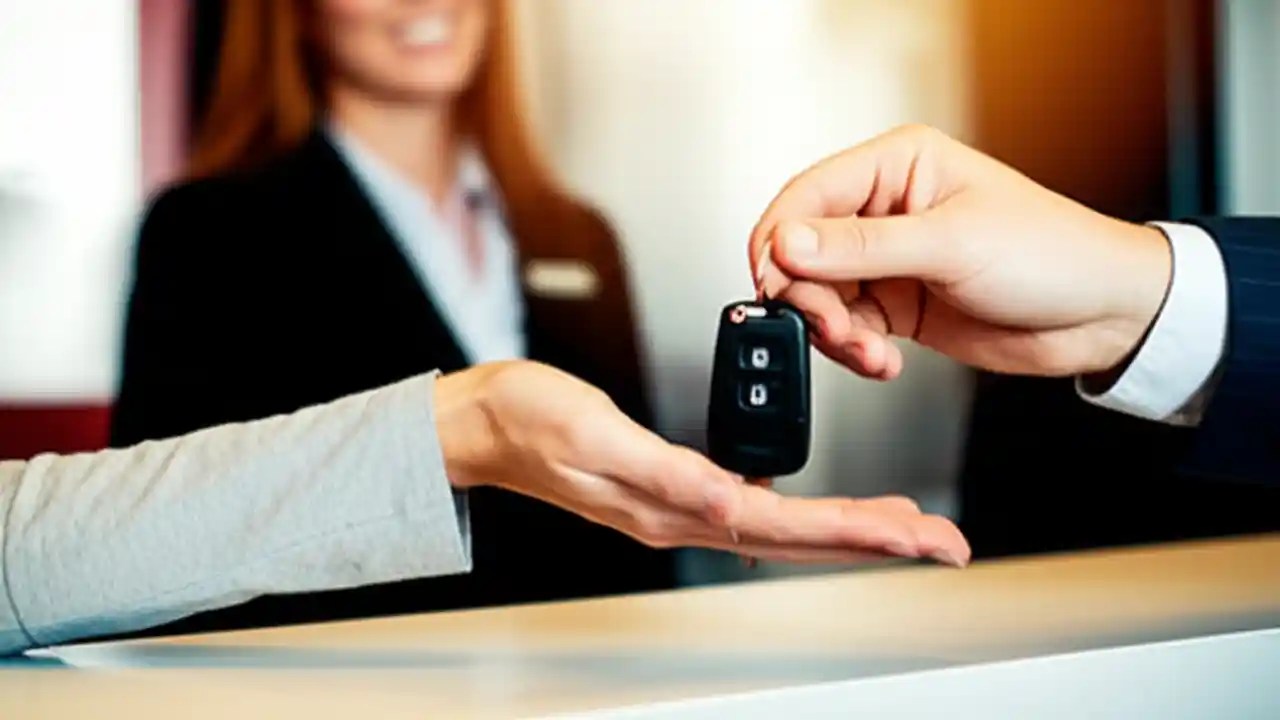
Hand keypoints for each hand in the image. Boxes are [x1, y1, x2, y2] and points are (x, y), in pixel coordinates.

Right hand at [433, 360, 969, 565]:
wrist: (483, 423)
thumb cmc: (530, 419)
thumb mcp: (596, 434)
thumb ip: (669, 473)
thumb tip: (736, 503)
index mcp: (675, 505)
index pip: (788, 525)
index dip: (858, 529)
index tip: (918, 530)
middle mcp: (685, 514)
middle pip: (801, 537)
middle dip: (878, 539)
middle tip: (943, 540)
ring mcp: (678, 505)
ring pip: (785, 528)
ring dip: (850, 530)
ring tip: (907, 527)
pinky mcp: (671, 487)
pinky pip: (756, 509)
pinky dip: (804, 512)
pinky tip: (822, 508)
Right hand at [749, 124, 1172, 379]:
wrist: (1105, 316)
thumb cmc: (1053, 255)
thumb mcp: (951, 245)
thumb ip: (861, 247)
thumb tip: (787, 243)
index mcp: (898, 165)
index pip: (807, 195)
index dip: (780, 241)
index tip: (775, 284)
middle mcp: (885, 209)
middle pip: (803, 251)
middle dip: (808, 298)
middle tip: (830, 328)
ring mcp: (889, 260)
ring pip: (819, 296)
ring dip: (832, 332)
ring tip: (865, 350)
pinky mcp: (897, 305)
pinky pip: (846, 327)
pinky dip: (852, 350)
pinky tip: (880, 360)